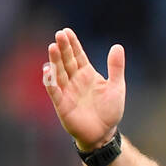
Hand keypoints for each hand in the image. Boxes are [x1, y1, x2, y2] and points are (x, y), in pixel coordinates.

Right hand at [42, 27, 124, 149]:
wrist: (104, 134)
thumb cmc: (110, 111)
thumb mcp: (117, 87)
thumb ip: (116, 68)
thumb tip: (117, 46)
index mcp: (87, 74)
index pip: (78, 55)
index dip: (73, 44)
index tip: (67, 31)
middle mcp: (74, 80)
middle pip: (67, 61)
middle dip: (63, 48)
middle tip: (59, 35)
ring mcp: (67, 92)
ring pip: (59, 73)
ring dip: (55, 61)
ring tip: (52, 47)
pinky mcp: (62, 105)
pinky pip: (55, 92)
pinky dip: (50, 83)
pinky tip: (47, 71)